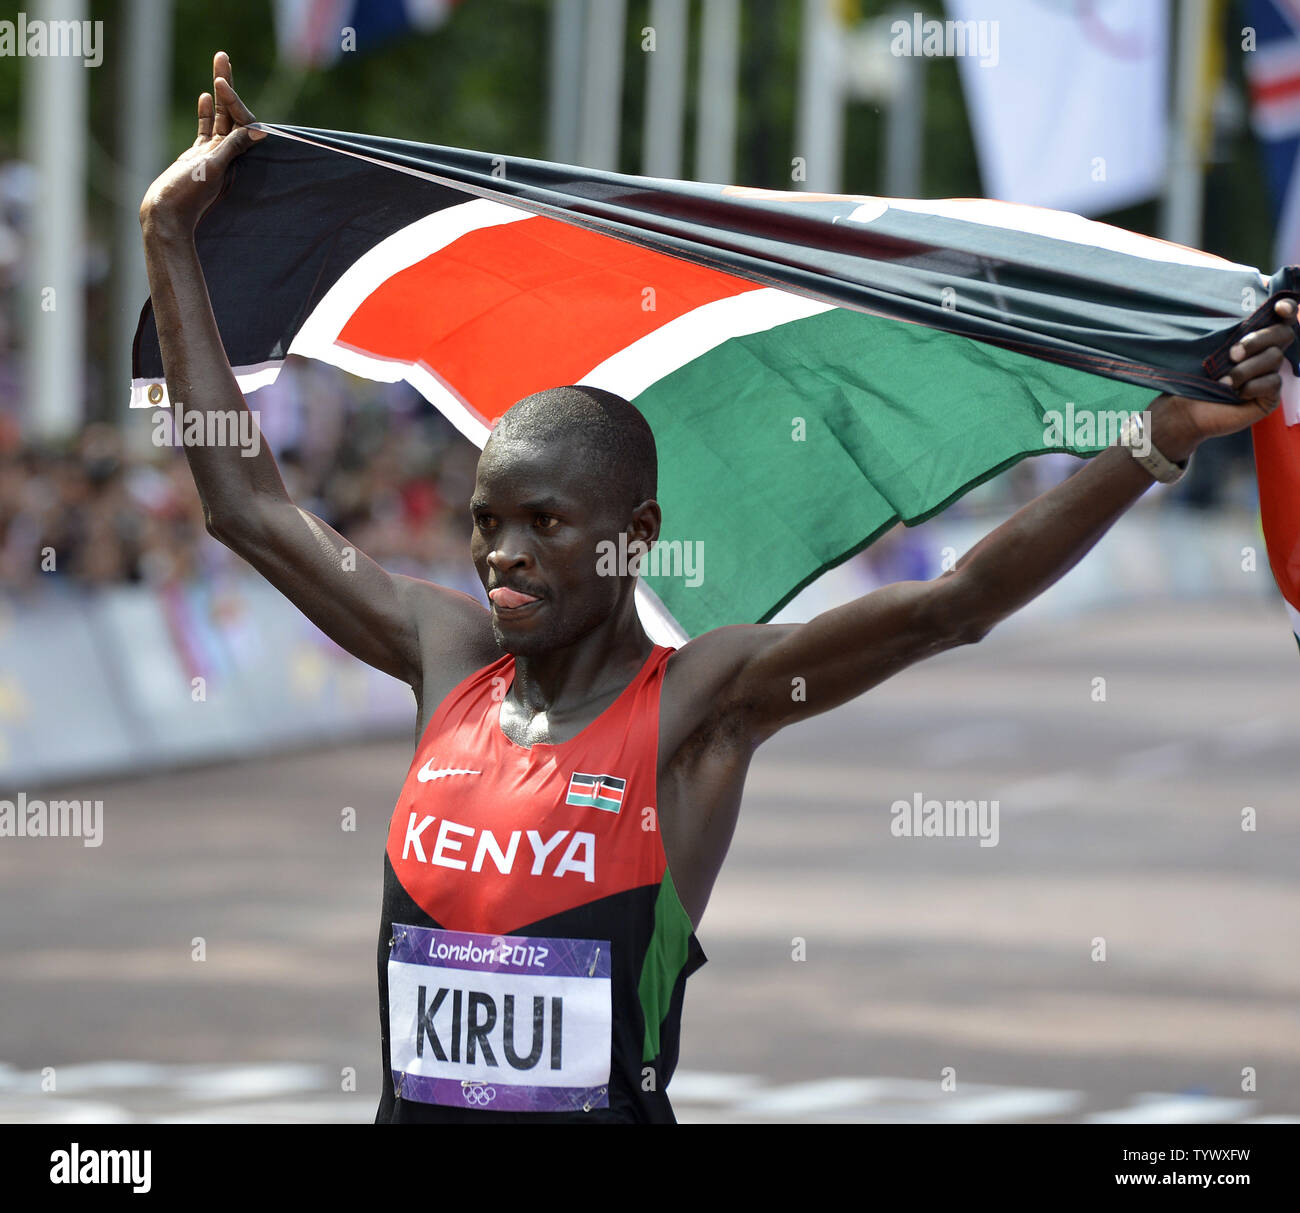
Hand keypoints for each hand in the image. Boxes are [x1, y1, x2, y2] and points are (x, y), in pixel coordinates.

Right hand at [139, 50, 263, 237]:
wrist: (166, 215)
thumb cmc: (187, 195)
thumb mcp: (212, 169)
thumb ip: (233, 148)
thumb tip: (262, 132)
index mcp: (232, 156)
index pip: (238, 120)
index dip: (231, 99)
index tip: (222, 82)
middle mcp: (225, 153)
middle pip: (231, 113)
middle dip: (227, 85)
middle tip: (222, 56)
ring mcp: (212, 154)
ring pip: (219, 118)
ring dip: (219, 93)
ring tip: (219, 67)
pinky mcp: (198, 158)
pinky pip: (207, 131)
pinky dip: (208, 114)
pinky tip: (207, 97)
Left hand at [1150, 299, 1297, 459]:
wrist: (1186, 409)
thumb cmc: (1195, 377)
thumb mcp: (1211, 348)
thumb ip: (1230, 330)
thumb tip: (1246, 303)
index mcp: (1254, 339)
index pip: (1281, 319)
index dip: (1287, 309)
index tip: (1279, 308)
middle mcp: (1266, 354)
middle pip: (1283, 334)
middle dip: (1257, 341)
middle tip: (1232, 355)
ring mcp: (1270, 375)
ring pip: (1274, 358)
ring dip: (1246, 369)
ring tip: (1224, 382)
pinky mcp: (1270, 397)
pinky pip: (1273, 383)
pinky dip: (1252, 387)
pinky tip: (1237, 394)